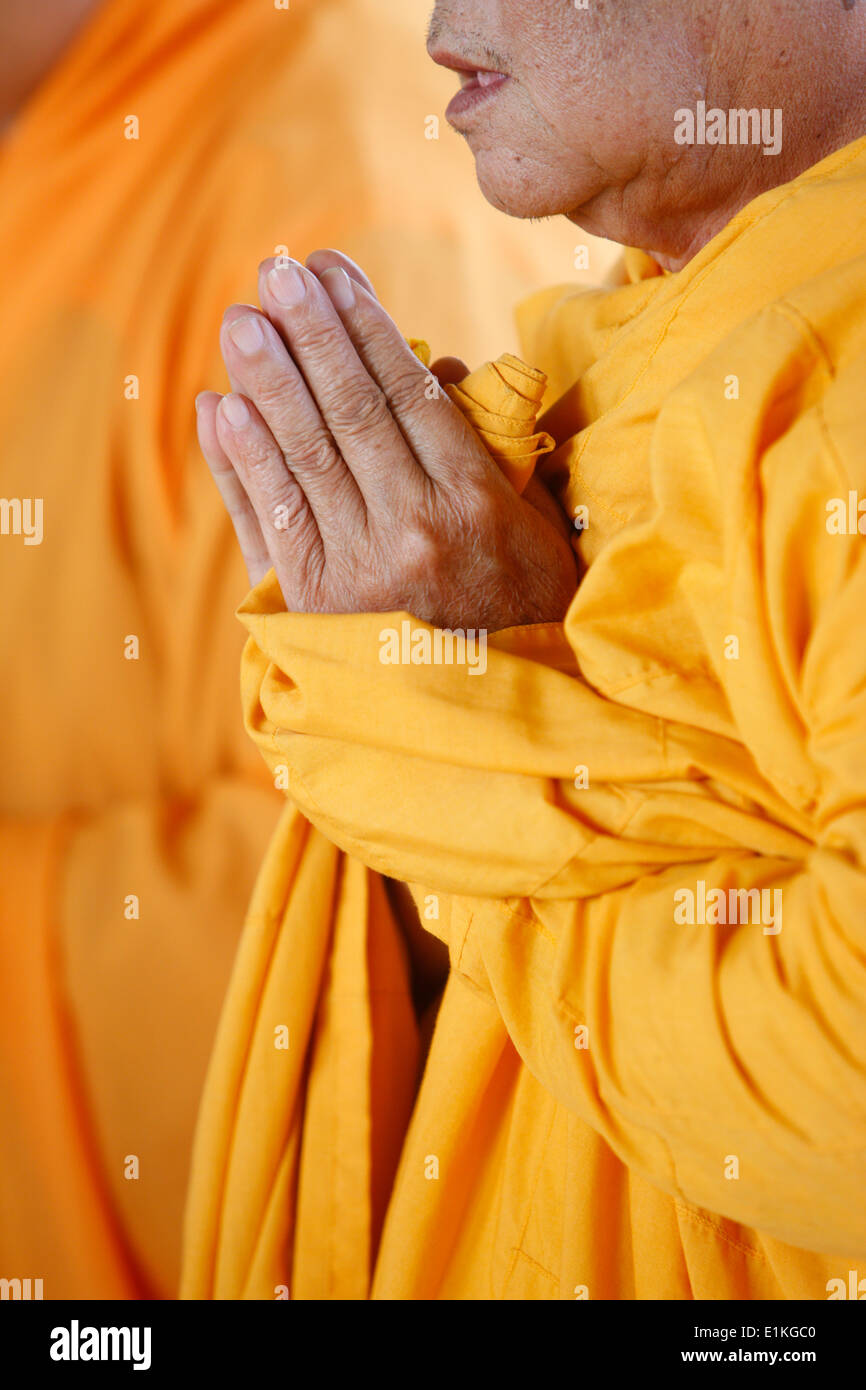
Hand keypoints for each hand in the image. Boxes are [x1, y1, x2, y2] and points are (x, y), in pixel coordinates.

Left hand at [196, 249, 576, 630]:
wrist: (496, 718)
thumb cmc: (523, 606)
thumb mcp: (533, 522)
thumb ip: (487, 443)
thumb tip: (440, 364)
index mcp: (473, 501)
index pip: (406, 391)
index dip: (363, 325)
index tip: (332, 271)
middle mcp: (412, 530)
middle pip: (348, 411)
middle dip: (308, 334)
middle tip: (274, 273)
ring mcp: (358, 571)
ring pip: (303, 458)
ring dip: (266, 383)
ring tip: (240, 323)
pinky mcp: (315, 608)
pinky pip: (270, 524)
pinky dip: (241, 466)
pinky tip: (221, 411)